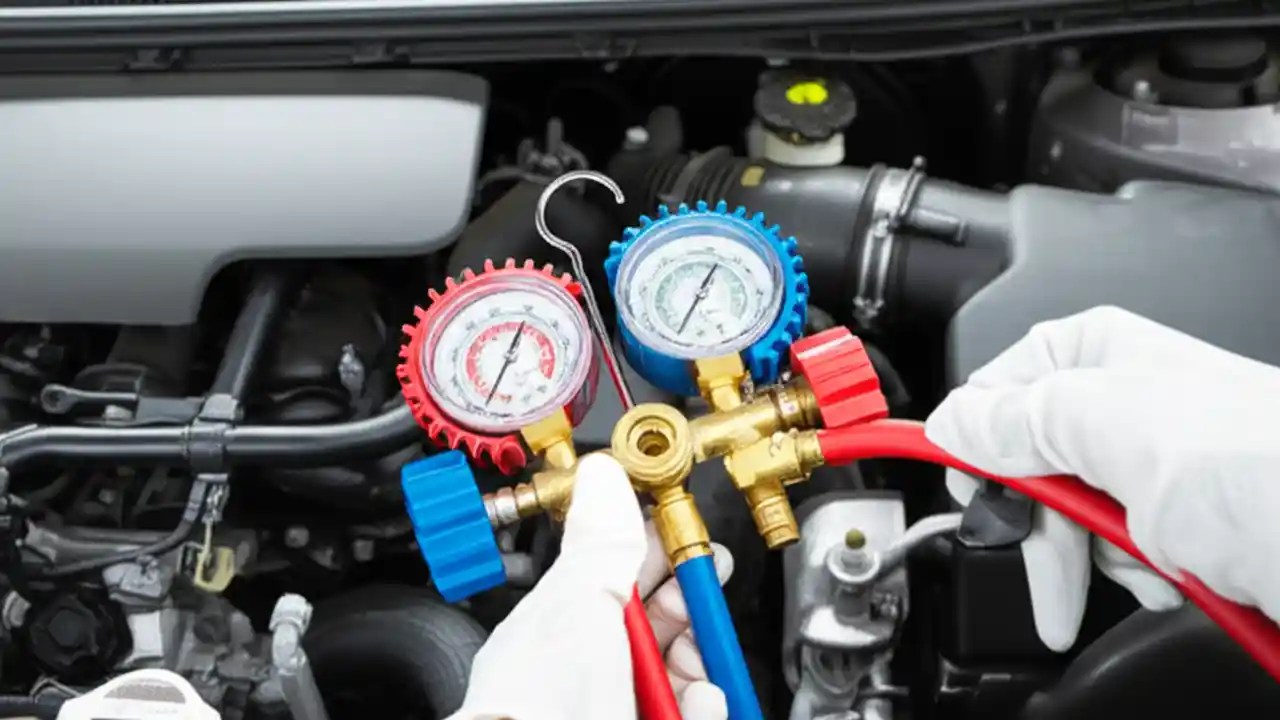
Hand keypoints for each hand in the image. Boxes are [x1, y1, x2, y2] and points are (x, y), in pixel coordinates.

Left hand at [447, 454, 730, 719]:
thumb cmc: (541, 708)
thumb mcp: (578, 606)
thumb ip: (602, 542)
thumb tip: (604, 473)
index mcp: (564, 627)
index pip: (623, 575)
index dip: (664, 555)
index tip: (693, 542)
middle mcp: (589, 672)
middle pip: (662, 627)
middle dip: (693, 612)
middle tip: (707, 600)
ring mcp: (617, 707)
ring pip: (684, 678)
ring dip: (702, 670)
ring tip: (699, 678)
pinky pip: (694, 714)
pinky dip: (705, 710)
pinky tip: (700, 707)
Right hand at [925, 306, 1279, 650]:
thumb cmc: (1270, 471)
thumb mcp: (1114, 428)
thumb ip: (1018, 420)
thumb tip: (954, 422)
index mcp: (1102, 352)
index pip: (1001, 386)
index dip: (978, 440)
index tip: (967, 486)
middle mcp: (1128, 402)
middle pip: (1031, 461)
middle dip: (1043, 520)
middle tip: (1044, 558)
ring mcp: (1159, 464)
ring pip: (1073, 514)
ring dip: (1093, 554)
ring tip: (1144, 564)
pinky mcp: (1187, 521)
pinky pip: (1121, 551)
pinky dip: (1135, 574)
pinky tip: (1171, 576)